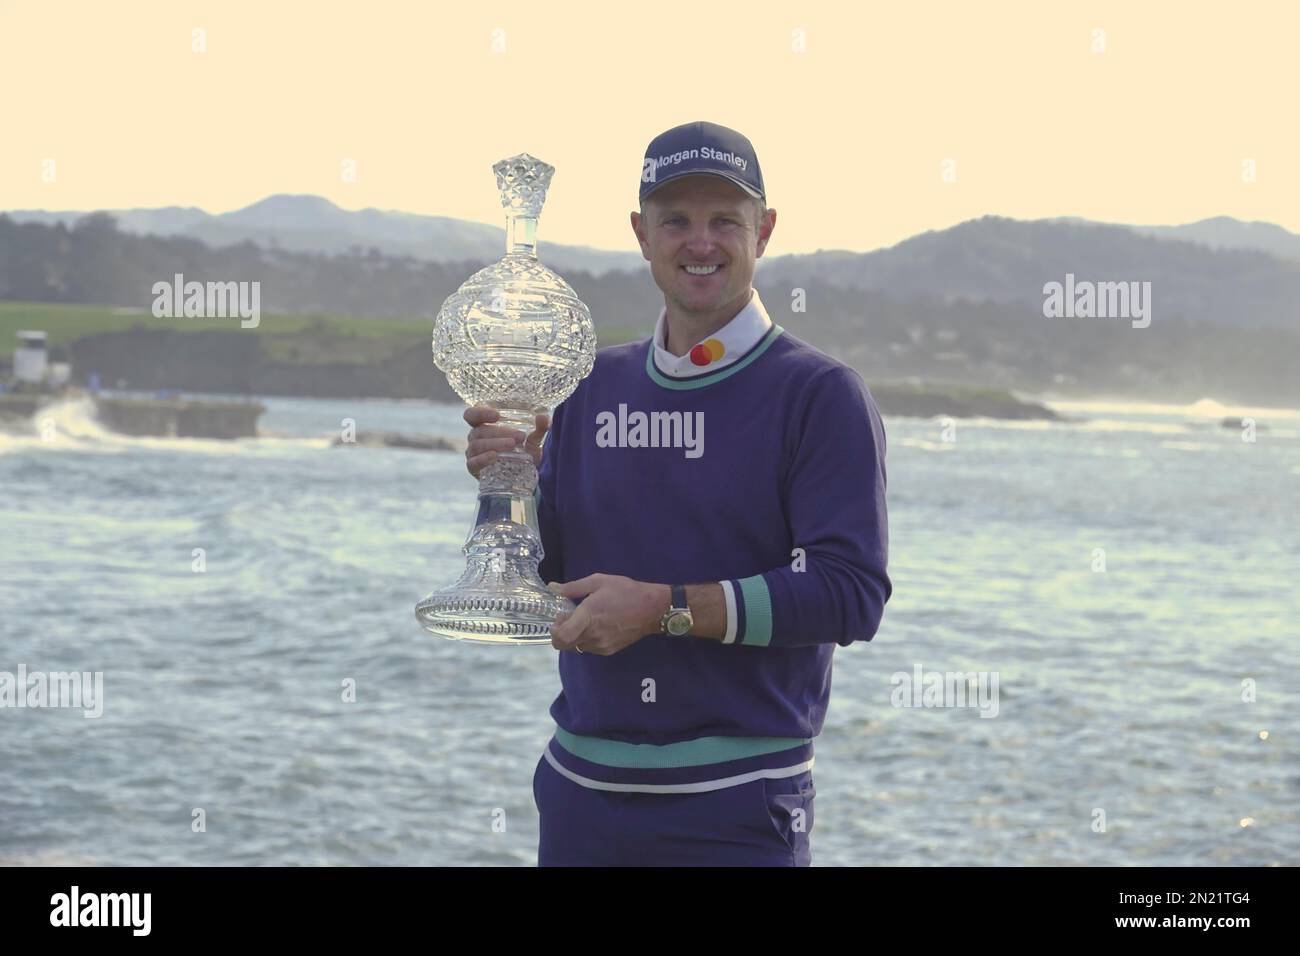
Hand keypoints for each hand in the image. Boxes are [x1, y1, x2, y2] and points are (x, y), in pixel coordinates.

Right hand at [464, 406, 548, 478]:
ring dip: (495, 443)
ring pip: (477, 444)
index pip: (472, 415)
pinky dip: (483, 458)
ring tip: (512, 445)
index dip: (480, 413)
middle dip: (501, 432)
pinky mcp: (474, 468)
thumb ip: (539, 429)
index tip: (497, 415)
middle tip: (520, 436)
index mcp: (484, 425)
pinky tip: (494, 456)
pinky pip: (473, 462)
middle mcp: (475, 437)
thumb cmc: (522, 453)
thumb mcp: (532, 441)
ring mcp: (473, 453)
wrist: (521, 478)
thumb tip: (544, 417)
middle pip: (480, 430)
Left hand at [547, 574, 668, 655]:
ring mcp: (601, 645)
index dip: (555, 630)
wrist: (652, 609)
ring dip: (574, 636)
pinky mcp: (609, 651)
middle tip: (569, 618)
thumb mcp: (598, 581)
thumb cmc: (625, 591)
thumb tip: (552, 587)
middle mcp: (593, 635)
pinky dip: (586, 640)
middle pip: (564, 645)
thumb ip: (573, 587)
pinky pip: (589, 648)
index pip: (562, 637)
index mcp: (588, 616)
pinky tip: (597, 626)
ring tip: (585, 621)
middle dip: (561, 633)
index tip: (560, 618)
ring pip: (576, 647)